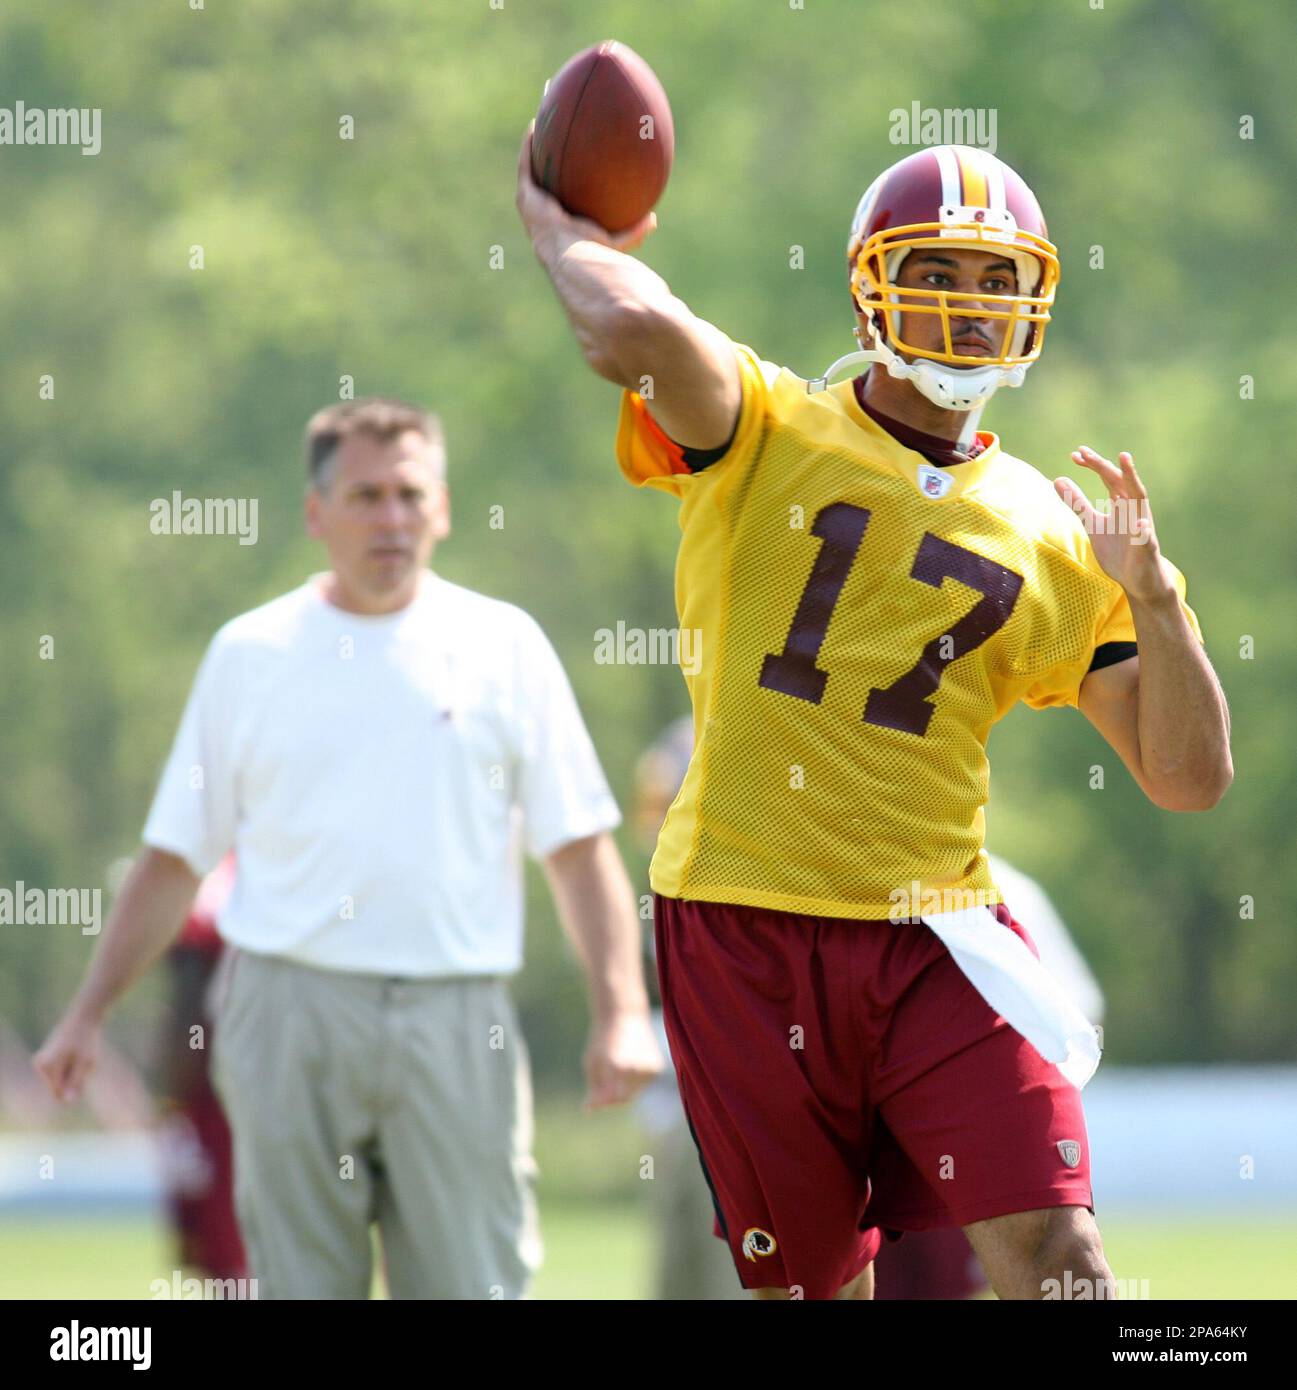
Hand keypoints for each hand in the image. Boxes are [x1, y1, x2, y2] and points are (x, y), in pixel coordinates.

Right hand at [33, 1006, 102, 1101]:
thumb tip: (67, 1101)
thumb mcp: (86, 1063)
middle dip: (73, 1080)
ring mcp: (40, 1062)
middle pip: (59, 1087)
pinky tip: (74, 1052)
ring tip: (79, 1056)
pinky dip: (69, 1066)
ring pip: (60, 1080)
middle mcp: (40, 1066)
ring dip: (72, 1073)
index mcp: (48, 1068)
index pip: (59, 1095)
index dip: (74, 1090)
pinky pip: (59, 1072)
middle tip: (83, 1062)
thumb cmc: (86, 1040)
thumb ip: (76, 1083)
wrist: (82, 1017)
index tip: (84, 1075)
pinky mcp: (44, 1059)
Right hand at [515, 123, 656, 256]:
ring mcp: (531, 206)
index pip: (560, 203)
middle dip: (545, 165)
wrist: (574, 257)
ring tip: (538, 127)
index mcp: (560, 227)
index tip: (569, 167)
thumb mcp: (618, 242)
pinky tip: (536, 124)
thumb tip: (653, 219)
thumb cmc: (596, 254)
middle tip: (551, 144)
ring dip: (532, 151)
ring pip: (529, 172)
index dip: (562, 186)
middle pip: (542, 185)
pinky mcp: (526, 196)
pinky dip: (528, 145)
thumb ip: (634, 231)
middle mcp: (541, 217)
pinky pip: (526, 165)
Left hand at [581, 1009, 664, 1111]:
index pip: (612, 1098)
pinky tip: (631, 1061)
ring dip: (624, 1086)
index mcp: (616, 1064)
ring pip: (634, 1092)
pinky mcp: (657, 1066)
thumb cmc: (602, 1039)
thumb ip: (593, 1089)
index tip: (595, 1098)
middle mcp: (635, 1066)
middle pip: (624, 1098)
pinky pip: (642, 1084)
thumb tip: (589, 1111)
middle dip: (613, 1096)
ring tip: (619, 1065)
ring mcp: (648, 1066)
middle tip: (605, 1083)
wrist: (624, 1014)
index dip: (603, 1102)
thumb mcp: (591, 1062)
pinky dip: (635, 1079)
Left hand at [1055, 446, 1178, 603]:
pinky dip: (1143, 531)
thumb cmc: (1118, 549)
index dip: (1093, 465)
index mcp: (1122, 502)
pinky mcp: (1147, 549)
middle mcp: (1134, 509)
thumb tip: (1058, 479)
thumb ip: (1078, 503)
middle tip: (1085, 452)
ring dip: (1133, 480)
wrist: (1138, 581)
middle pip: (1120, 481)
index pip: (1108, 477)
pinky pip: (1146, 539)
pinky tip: (1140, 524)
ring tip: (1124, 461)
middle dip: (1103, 466)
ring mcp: (1142, 527)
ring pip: (1140, 500)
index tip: (1075, 454)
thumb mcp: (1093, 524)